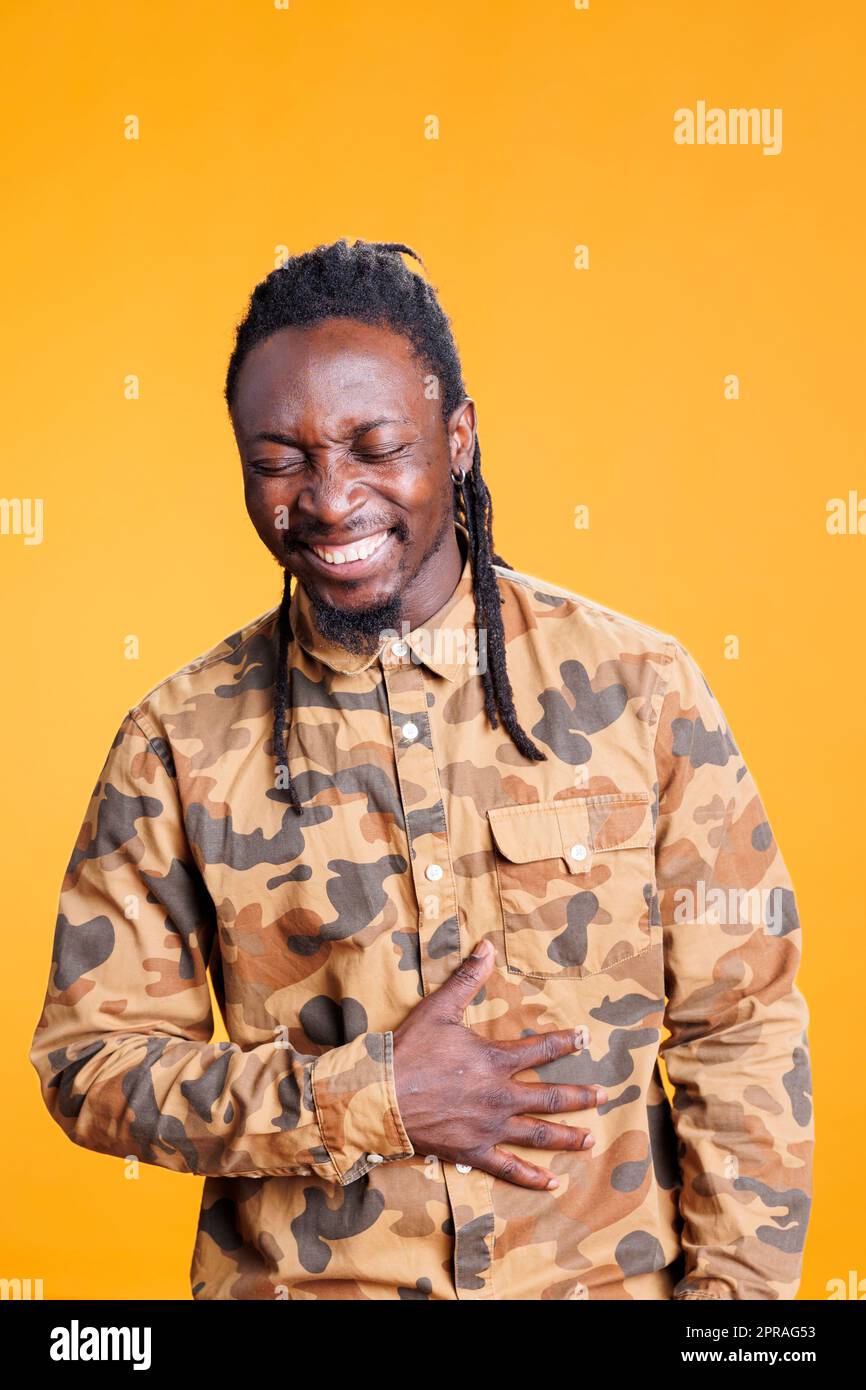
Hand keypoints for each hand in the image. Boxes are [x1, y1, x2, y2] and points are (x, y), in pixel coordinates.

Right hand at [391, 938, 604, 1189]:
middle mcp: (500, 1096)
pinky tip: (552, 1182)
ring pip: (539, 1134)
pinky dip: (532, 1177)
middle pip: (551, 1097)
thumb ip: (467, 979)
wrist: (380, 1097)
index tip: (586, 1038)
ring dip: (568, 1137)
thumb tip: (486, 946)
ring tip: (591, 1140)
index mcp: (494, 1061)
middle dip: (581, 1096)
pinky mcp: (473, 1151)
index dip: (567, 1042)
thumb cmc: (409, 1051)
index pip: (541, 1049)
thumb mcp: (439, 1008)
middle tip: (604, 1096)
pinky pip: (509, 1167)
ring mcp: (489, 1126)